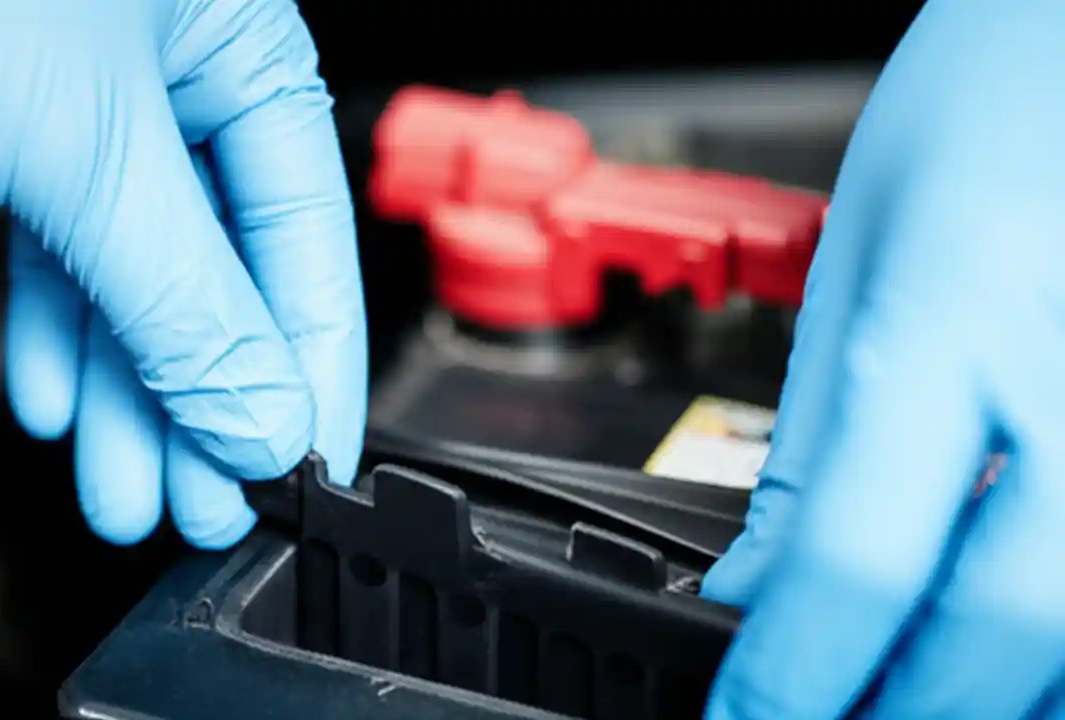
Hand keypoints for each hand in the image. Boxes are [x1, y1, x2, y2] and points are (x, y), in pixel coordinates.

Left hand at [0, 1, 366, 548]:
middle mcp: (185, 77)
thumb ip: (183, 299)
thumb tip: (261, 417)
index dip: (306, 367)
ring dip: (126, 392)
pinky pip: (59, 250)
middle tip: (204, 504)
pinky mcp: (19, 129)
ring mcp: (100, 107)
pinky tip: (52, 400)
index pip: (306, 239)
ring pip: (134, 276)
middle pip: (221, 273)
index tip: (301, 468)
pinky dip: (54, 331)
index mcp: (242, 51)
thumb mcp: (77, 150)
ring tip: (128, 489)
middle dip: (203, 401)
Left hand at [700, 1, 1064, 715]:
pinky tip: (1011, 649)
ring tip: (905, 695)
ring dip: (999, 697)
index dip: (787, 679)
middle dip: (900, 718)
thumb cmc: (994, 95)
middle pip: (1003, 635)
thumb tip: (759, 586)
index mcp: (954, 315)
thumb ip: (815, 440)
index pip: (853, 559)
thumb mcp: (860, 255)